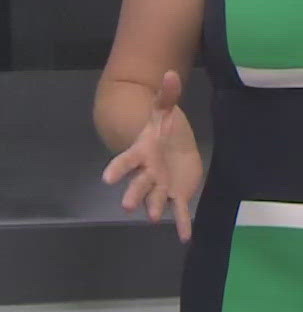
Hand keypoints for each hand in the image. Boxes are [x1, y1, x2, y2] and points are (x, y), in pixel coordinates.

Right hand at [102, 70, 202, 242]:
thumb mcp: (165, 111)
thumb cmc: (163, 130)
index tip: (107, 179)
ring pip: (156, 199)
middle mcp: (148, 173)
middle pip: (138, 184)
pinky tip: (186, 238)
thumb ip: (167, 95)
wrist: (172, 146)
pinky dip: (183, 224)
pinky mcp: (177, 195)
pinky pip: (180, 212)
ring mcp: (161, 186)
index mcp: (142, 153)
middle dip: (133, 193)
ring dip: (155, 208)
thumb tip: (171, 73)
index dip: (118, 169)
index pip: (126, 161)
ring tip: (154, 218)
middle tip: (126, 205)